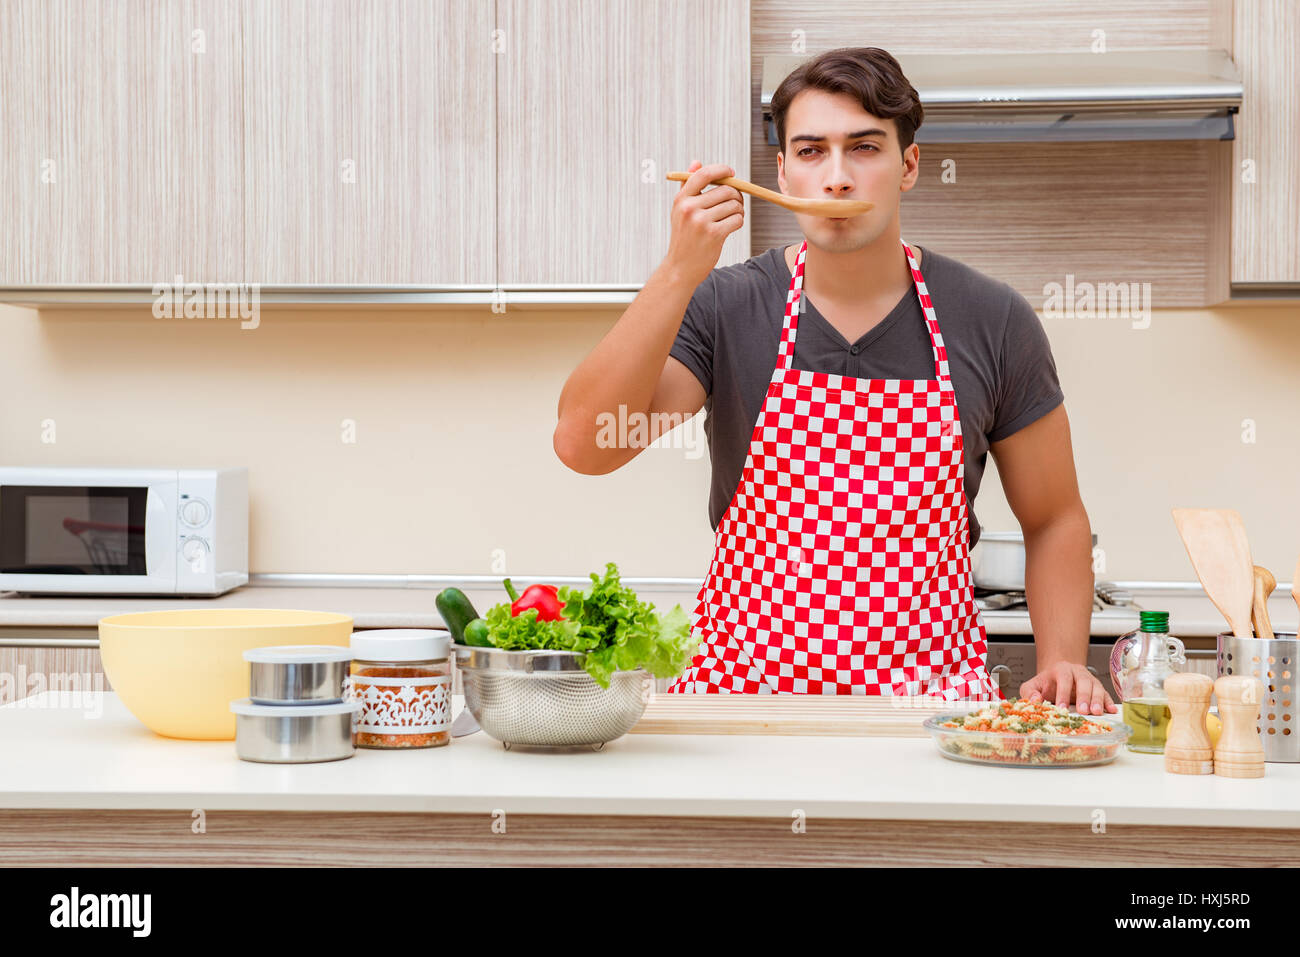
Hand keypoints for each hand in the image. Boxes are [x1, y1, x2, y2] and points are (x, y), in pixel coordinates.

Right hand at [663, 159, 744, 286]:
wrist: (680, 268)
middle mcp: (690, 208)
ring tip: (733, 216)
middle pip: (726, 190)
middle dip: (736, 195)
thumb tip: (696, 162)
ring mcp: (702, 222)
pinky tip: (731, 227)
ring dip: (739, 210)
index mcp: (682, 199)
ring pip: (734, 205)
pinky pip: (737, 219)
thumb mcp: (680, 210)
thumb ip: (688, 186)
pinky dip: (738, 222)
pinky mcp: (714, 234)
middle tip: (735, 203)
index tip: (731, 173)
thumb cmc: (683, 238)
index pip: (704, 174)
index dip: (722, 170)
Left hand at [1019, 661, 1116, 714]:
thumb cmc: (1046, 683)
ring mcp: (1089, 679)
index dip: (1063, 694)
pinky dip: (1108, 702)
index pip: (1064, 679)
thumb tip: (1034, 701)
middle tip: (1083, 710)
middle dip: (1084, 696)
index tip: (1061, 708)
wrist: (1058, 676)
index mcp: (1061, 669)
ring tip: (1096, 712)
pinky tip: (1111, 710)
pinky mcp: (1098, 688)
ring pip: (1096, 687)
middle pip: (1083, 681)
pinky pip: (1105, 693)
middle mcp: (1077, 672)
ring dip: (1097, 700)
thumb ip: (1029, 692)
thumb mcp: (1033, 685)